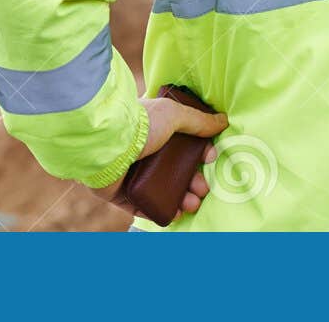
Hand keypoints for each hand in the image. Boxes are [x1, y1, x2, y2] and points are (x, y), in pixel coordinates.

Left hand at [93, 96, 228, 215]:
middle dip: (193, 182)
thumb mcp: (173, 114)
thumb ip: (198, 120)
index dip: (198, 154)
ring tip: (191, 204)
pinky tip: (174, 214)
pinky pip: (141, 206)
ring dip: (181, 199)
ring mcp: (129, 172)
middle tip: (202, 189)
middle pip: (173, 171)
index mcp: (152, 129)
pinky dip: (158, 211)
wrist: (106, 145)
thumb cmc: (139, 125)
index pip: (180, 144)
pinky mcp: (119, 192)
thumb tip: (222, 120)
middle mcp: (140, 150)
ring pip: (160, 191)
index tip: (210, 159)